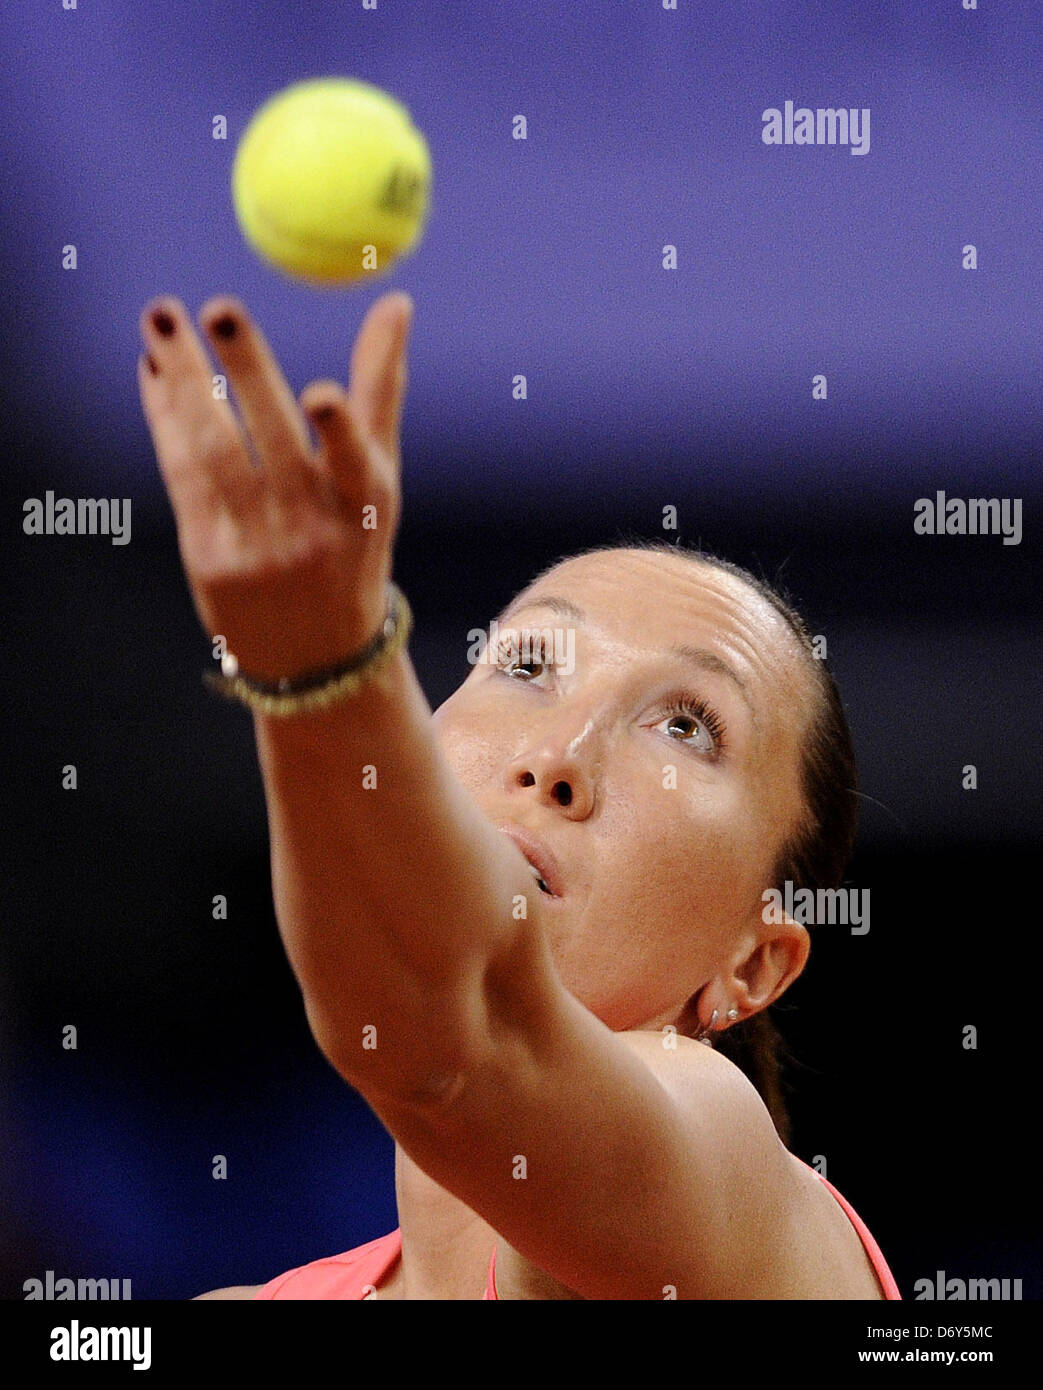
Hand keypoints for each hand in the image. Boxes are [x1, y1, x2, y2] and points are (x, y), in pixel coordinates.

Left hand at [137, 290, 412, 684]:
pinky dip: (166, 416)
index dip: (342, 434)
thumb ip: (382, 389)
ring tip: (161, 317)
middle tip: (219, 307)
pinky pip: (184, 474)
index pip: (356, 467)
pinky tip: (155, 370)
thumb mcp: (379, 481)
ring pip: (216, 451)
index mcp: (365, 510)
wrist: (315, 657)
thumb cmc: (353, 546)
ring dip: (186, 380)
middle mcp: (313, 531)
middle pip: (273, 444)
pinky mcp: (209, 559)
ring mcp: (257, 549)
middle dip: (247, 374)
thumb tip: (397, 300)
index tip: (323, 394)